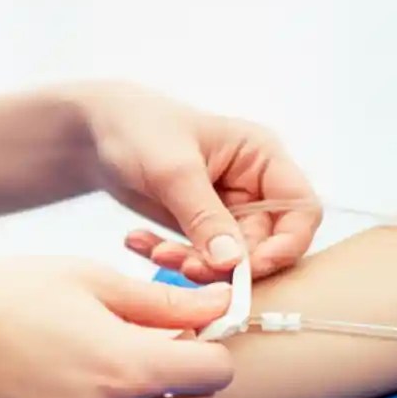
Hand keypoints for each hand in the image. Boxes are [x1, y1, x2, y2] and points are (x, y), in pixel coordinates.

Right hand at [0, 257, 233, 397]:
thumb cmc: (5, 296)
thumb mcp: (91, 281)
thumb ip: (164, 301)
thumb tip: (220, 305)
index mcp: (129, 369)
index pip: (217, 375)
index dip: (211, 345)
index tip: (187, 324)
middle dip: (187, 376)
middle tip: (149, 336)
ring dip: (146, 395)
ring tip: (97, 351)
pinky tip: (70, 377)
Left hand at [61, 81, 320, 281]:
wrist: (95, 131)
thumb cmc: (138, 129)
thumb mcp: (173, 171)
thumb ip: (204, 217)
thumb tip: (233, 264)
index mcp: (263, 158)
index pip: (302, 210)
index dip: (286, 244)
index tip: (249, 269)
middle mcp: (254, 186)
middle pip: (266, 245)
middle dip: (226, 263)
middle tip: (184, 266)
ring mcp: (228, 210)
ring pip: (231, 260)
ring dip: (193, 264)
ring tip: (152, 250)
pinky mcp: (200, 229)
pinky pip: (199, 259)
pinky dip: (171, 258)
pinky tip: (138, 242)